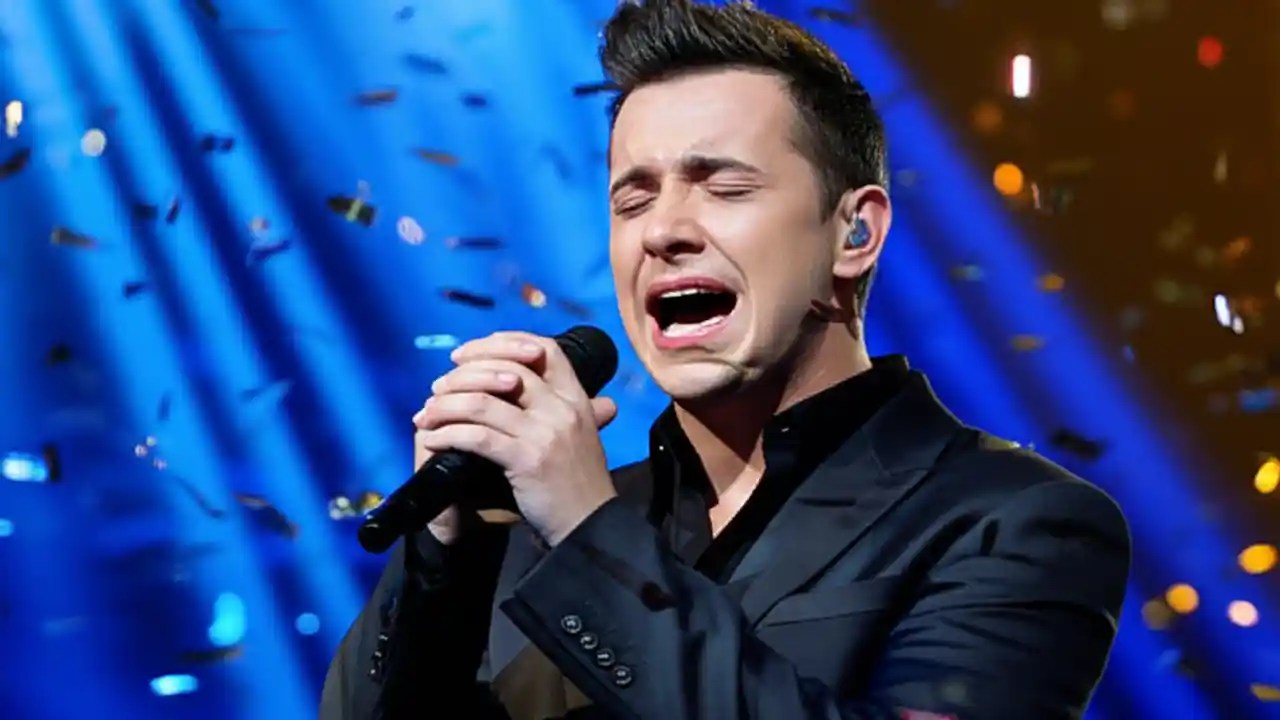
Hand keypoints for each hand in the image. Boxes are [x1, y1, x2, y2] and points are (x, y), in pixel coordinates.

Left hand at [411, 331, 618, 545]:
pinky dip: (447, 434)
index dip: (503, 342)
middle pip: (505, 369)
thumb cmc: (579, 484)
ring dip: (445, 405)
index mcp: (577, 399)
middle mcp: (563, 408)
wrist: (590, 527)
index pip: (544, 348)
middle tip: (437, 387)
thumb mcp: (580, 436)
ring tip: (426, 415)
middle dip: (462, 373)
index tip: (470, 353)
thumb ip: (557, 408)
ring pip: (482, 401)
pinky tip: (433, 440)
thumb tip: (523, 383)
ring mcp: (545, 433)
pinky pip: (477, 436)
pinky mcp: (527, 460)